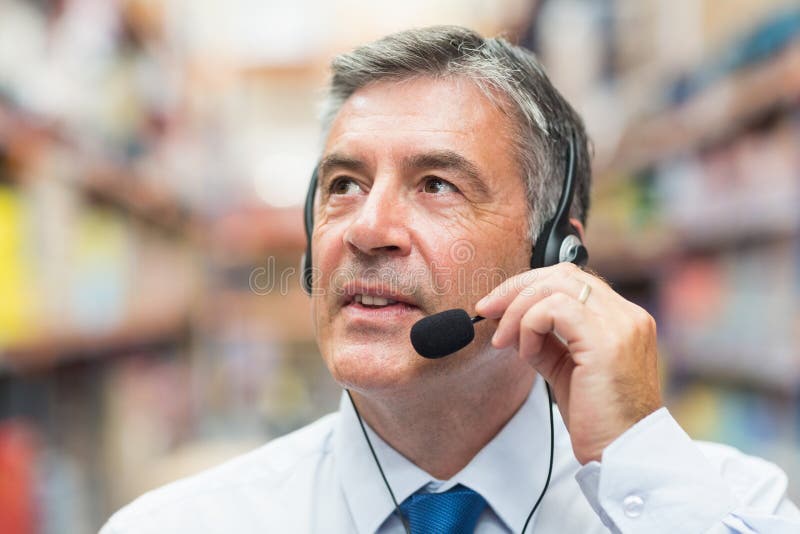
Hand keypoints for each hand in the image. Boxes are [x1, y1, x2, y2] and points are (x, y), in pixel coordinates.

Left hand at [475, 262, 662, 463]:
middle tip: (487, 311)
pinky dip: (530, 325)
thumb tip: (511, 322)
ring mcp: (620, 324)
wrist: (623, 452)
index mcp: (621, 318)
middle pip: (561, 274)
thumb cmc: (598, 419)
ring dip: (518, 309)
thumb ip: (546, 341)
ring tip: (506, 340)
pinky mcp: (606, 341)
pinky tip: (527, 353)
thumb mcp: (566, 369)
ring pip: (555, 285)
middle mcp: (626, 315)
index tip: (497, 306)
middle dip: (516, 289)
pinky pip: (554, 310)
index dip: (529, 286)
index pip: (570, 279)